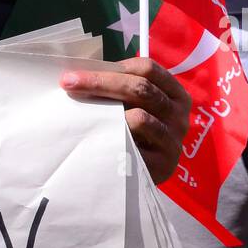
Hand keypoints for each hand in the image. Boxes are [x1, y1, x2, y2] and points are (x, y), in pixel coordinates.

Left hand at [60, 57, 190, 184]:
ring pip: (140, 117)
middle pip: (141, 89)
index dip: (114, 67)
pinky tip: (94, 138)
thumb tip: (80, 74)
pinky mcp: (162, 165)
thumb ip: (120, 90)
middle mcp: (179, 115)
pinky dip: (113, 139)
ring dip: (107, 112)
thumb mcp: (134, 108)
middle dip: (100, 83)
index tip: (78, 73)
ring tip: (82, 114)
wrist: (140, 180)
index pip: (148, 69)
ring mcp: (173, 140)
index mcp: (175, 94)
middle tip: (69, 84)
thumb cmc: (133, 135)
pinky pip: (133, 146)